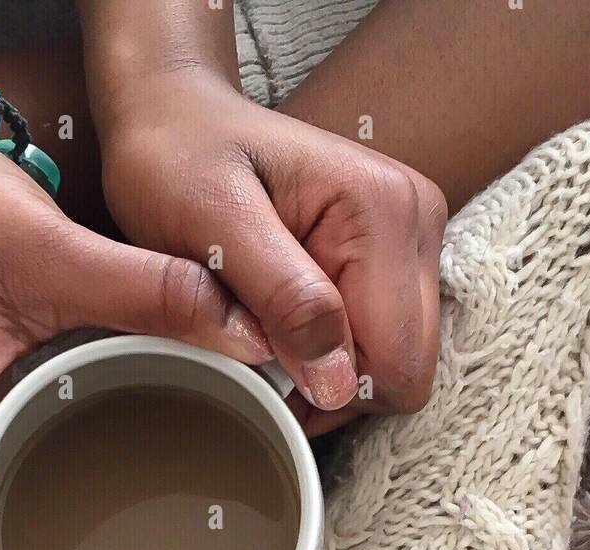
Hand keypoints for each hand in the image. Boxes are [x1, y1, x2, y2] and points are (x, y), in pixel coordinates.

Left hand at [99, 70, 446, 435]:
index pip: (396, 364)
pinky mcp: (395, 257)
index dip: (329, 391)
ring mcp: (413, 239)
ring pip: (395, 364)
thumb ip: (283, 299)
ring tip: (267, 328)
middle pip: (405, 370)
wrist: (173, 117)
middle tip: (259, 352)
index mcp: (385, 210)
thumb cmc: (177, 160)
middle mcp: (417, 221)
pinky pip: (380, 343)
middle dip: (331, 384)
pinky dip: (331, 353)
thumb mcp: (214, 225)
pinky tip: (286, 322)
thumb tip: (338, 383)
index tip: (261, 370)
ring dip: (328, 370)